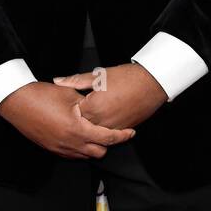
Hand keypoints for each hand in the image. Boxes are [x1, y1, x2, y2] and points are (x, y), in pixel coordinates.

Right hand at [0, 81, 135, 159]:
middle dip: (108, 143)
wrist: (17, 102)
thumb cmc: (42, 95)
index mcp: (78, 129)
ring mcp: (60, 148)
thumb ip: (88, 105)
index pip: (107, 138)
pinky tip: (79, 135)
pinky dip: (80, 148)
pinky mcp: (51, 149)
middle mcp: (70, 143)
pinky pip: (72, 154)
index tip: (130, 132)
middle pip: (99, 152)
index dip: (122, 136)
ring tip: (95, 132)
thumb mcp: (71, 96)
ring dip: (94, 146)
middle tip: (112, 131)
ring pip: (86, 155)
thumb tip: (98, 110)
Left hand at [52, 63, 166, 129]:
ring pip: (94, 133)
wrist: (152, 83)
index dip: (68, 109)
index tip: (67, 104)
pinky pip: (107, 135)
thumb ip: (75, 81)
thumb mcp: (98, 76)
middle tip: (78, 110)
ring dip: (90, 126)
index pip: (72, 114)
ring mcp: (113, 128)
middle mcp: (101, 122)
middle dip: (78, 120)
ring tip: (91, 115)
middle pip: (82, 126)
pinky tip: (102, 120)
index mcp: (92, 108)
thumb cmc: (126, 78)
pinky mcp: (122, 130)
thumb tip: (58, 81)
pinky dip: (103, 129)